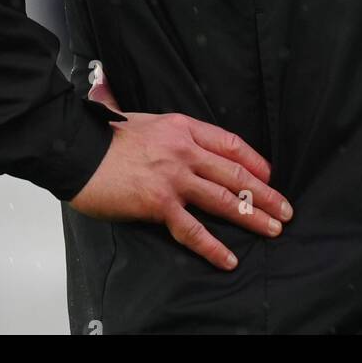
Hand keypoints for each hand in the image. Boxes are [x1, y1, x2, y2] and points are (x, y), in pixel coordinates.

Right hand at [68, 66, 292, 270]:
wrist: (76, 151)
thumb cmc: (101, 136)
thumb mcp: (135, 116)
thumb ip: (152, 122)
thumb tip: (137, 105)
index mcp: (181, 127)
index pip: (228, 143)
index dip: (253, 160)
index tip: (268, 175)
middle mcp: (184, 150)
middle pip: (234, 173)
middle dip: (264, 192)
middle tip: (285, 208)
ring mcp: (174, 178)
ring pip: (224, 199)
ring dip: (252, 216)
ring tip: (273, 229)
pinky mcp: (159, 204)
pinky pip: (193, 229)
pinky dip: (213, 246)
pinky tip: (229, 257)